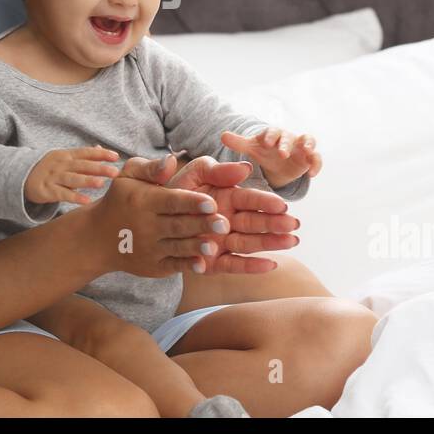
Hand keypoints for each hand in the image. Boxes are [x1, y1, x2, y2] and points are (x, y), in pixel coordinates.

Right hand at [24, 146, 119, 205]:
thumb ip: (82, 155)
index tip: (116, 156)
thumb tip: (101, 148)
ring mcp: (53, 177)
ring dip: (87, 181)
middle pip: (82, 165)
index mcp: (66, 155)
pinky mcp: (47, 190)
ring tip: (101, 183)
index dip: (101, 154)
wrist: (21, 176)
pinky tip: (86, 200)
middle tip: (115, 171)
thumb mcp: (64, 158)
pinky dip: (74, 197)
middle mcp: (61, 164)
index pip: (86, 153)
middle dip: (99, 168)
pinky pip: (63, 194)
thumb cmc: (49, 168)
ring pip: (73, 179)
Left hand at [120, 153, 300, 274]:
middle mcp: (225, 218)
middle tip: (294, 225)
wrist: (139, 221)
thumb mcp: (188, 175)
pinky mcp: (212, 262)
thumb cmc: (168, 191)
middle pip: (254, 221)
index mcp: (222, 196)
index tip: (281, 205)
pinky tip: (271, 265)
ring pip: (249, 242)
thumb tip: (244, 167)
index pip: (247, 198)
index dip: (264, 201)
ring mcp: (220, 241)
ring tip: (292, 242)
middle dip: (274, 223)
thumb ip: (213, 169)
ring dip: (271, 242)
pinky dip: (251, 266)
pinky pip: (233, 264)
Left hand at [220, 127, 321, 189]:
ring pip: (309, 141)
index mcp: (273, 134)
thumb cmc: (264, 152)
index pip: (273, 131)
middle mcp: (288, 138)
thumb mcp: (251, 149)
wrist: (277, 163)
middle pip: (289, 137)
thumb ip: (238, 142)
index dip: (270, 136)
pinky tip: (312, 174)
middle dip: (285, 144)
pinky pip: (316, 159)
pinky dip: (316, 164)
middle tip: (281, 154)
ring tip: (307, 152)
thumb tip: (222, 135)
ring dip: (309, 145)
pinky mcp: (309, 159)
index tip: (266, 143)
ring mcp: (301, 147)